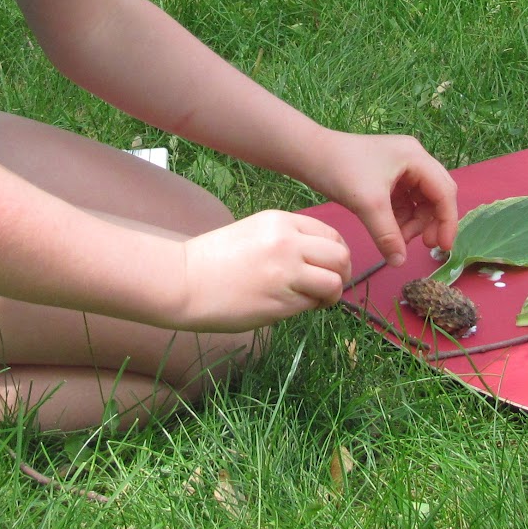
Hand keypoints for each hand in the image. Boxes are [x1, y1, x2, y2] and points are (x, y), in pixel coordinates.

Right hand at [173, 211, 351, 331]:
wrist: (185, 282)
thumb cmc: (215, 260)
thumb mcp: (255, 232)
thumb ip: (288, 239)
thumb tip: (321, 259)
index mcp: (280, 221)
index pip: (331, 234)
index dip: (336, 253)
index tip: (328, 266)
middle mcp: (287, 242)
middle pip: (340, 256)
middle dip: (342, 273)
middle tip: (329, 286)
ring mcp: (286, 272)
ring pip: (334, 282)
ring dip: (331, 294)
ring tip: (315, 300)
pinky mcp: (280, 302)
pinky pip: (312, 303)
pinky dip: (311, 307)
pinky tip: (293, 306)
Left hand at [305, 133, 458, 267]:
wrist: (309, 155)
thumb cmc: (341, 171)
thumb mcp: (368, 204)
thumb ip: (387, 235)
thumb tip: (399, 263)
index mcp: (415, 157)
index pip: (444, 191)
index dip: (447, 221)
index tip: (443, 247)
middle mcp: (413, 159)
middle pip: (436, 195)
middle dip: (431, 222)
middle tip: (423, 246)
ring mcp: (400, 168)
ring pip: (420, 201)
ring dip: (413, 223)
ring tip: (398, 239)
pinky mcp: (387, 177)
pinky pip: (404, 201)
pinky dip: (401, 218)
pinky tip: (390, 231)